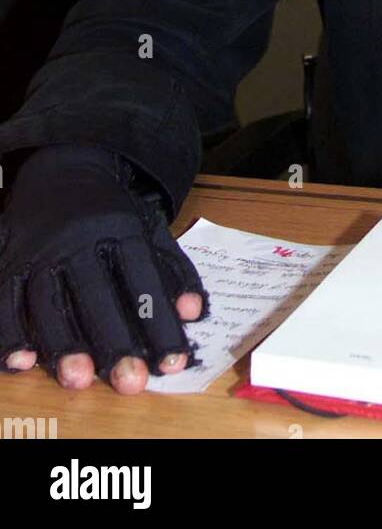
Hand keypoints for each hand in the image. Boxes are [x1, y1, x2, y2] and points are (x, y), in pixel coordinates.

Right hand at [0, 144, 207, 394]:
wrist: (64, 167)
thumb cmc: (113, 213)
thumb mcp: (150, 229)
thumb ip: (174, 271)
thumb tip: (195, 314)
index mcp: (120, 229)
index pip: (143, 277)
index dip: (159, 321)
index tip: (173, 362)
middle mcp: (78, 239)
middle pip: (96, 292)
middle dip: (113, 340)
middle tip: (130, 382)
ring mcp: (40, 250)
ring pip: (48, 299)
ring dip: (63, 342)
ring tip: (79, 380)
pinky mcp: (9, 260)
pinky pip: (5, 298)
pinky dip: (10, 332)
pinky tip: (21, 361)